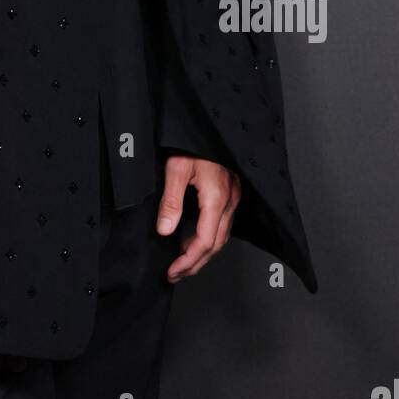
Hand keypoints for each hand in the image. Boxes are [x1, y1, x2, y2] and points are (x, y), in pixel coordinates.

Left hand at [155, 153, 241, 282]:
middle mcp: (229, 201)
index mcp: (216, 198)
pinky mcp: (231, 194)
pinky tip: (194, 241)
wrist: (208, 124)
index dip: (188, 261)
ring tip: (182, 264)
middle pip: (216, 245)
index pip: (205, 241)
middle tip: (175, 274)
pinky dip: (209, 239)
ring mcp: (233, 198)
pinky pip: (223, 225)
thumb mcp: (175, 168)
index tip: (172, 271)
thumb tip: (165, 231)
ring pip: (222, 237)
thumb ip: (171, 202)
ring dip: (203, 254)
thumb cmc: (193, 143)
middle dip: (196, 264)